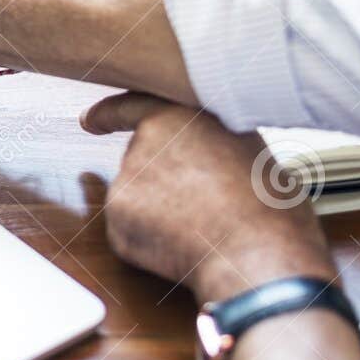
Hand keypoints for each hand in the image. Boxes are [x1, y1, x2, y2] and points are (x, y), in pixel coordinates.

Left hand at [82, 92, 334, 302]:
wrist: (258, 253)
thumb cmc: (268, 208)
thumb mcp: (248, 151)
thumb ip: (210, 143)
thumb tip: (203, 158)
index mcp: (183, 115)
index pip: (134, 106)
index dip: (110, 114)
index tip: (91, 121)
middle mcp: (147, 138)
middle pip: (142, 160)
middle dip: (162, 183)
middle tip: (202, 207)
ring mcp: (128, 175)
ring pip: (137, 196)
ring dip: (160, 212)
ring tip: (205, 227)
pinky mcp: (118, 213)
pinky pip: (130, 228)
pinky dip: (150, 240)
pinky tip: (183, 247)